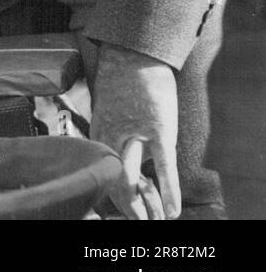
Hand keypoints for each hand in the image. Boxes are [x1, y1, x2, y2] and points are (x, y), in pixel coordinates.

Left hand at [90, 43, 180, 219]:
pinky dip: (168, 191)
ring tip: (154, 220)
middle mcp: (111, 136)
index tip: (120, 206)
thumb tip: (116, 152)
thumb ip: (109, 131)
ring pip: (132, 179)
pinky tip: (173, 210)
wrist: (134, 51)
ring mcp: (135, 133)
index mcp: (97, 132)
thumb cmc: (121, 78)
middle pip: (113, 182)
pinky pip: (164, 167)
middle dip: (126, 207)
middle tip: (138, 220)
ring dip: (145, 205)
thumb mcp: (106, 107)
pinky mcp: (159, 129)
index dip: (109, 195)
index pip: (98, 173)